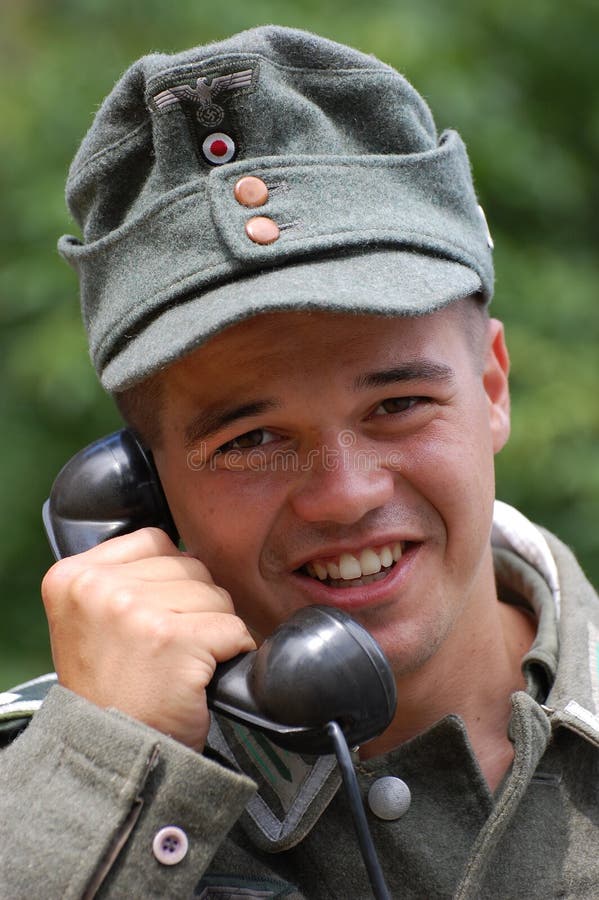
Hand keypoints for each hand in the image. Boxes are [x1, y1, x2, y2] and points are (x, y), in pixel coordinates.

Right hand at [41, 528, 255, 750]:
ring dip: (213, 631)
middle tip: (166, 651)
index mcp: (73, 576)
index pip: (154, 541)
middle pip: (189, 566)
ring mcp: (134, 611)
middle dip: (195, 606)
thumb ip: (125, 579)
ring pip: (215, 595)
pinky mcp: (173, 640)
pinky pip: (232, 629)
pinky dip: (232, 653)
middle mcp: (98, 587)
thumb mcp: (92, 621)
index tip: (154, 620)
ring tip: (180, 665)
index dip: (170, 580)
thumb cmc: (112, 691)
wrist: (115, 757)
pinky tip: (202, 678)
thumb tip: (187, 551)